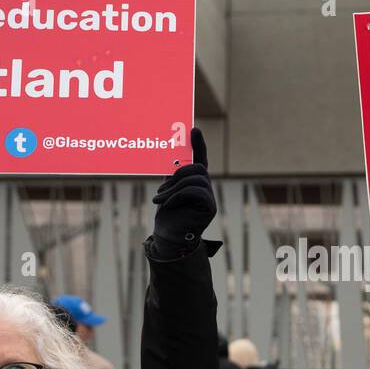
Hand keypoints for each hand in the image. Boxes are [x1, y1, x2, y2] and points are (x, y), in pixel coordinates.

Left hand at [151, 127, 215, 255]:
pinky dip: (178, 196)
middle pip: (198, 168)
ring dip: (173, 188)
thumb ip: (171, 177)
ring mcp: (210, 199)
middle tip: (161, 190)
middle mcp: (207, 189)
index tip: (194, 129)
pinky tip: (168, 205)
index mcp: (196, 183)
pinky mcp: (210, 208)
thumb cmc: (168, 217)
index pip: (201, 160)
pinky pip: (195, 190)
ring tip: (159, 200)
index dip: (198, 145)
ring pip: (195, 179)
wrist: (169, 239)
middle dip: (178, 175)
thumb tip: (167, 158)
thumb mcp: (167, 192)